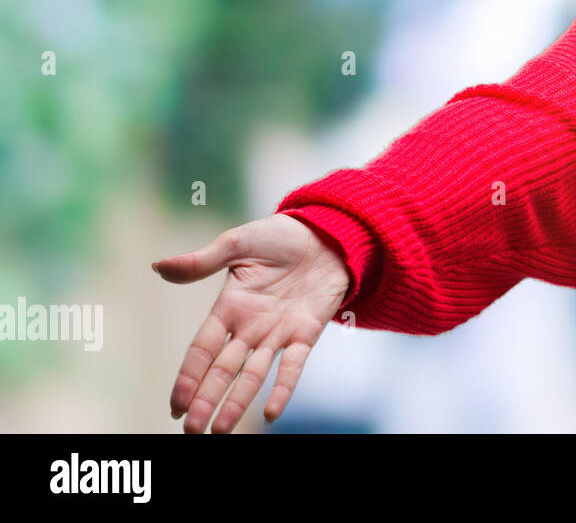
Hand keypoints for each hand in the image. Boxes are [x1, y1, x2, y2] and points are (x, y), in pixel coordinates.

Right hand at [154, 213, 349, 432]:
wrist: (327, 233)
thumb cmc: (280, 236)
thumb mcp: (237, 243)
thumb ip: (202, 261)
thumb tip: (158, 266)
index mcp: (229, 308)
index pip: (202, 349)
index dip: (188, 376)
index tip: (175, 405)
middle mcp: (250, 327)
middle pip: (223, 370)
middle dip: (206, 400)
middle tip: (192, 431)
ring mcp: (278, 333)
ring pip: (252, 375)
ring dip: (237, 403)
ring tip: (220, 431)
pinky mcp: (307, 333)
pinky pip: (293, 366)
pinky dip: (283, 388)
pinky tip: (272, 414)